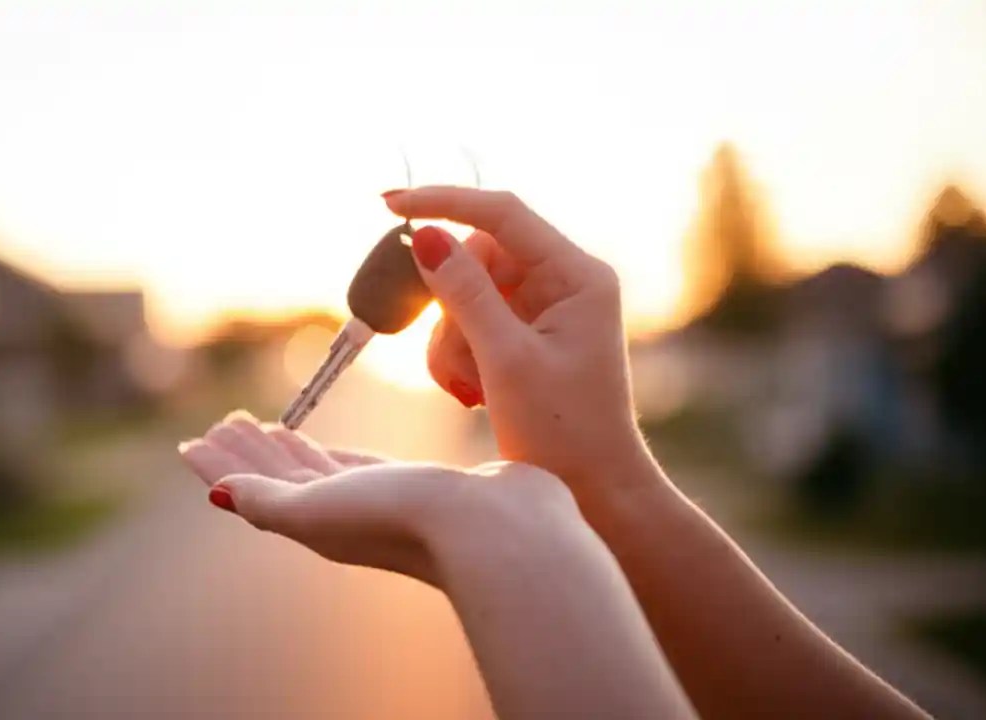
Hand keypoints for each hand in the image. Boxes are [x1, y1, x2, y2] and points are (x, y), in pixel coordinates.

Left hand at [178, 411, 571, 586]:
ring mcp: (374, 499)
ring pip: (312, 467)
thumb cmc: (407, 519)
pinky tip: (319, 439)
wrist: (496, 530)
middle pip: (277, 476)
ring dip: (282, 446)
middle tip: (224, 423)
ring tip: (260, 425)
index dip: (220, 464)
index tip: (192, 443)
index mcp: (312, 522)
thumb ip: (268, 499)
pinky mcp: (408, 483)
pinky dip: (324, 447)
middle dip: (248, 450)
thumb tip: (219, 493)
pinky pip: (349, 461)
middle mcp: (339, 514)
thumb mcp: (322, 508)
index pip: (251, 487)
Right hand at [384, 187, 652, 496]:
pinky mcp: (527, 336)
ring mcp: (546, 310)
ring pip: (467, 294)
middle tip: (455, 356)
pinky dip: (460, 355)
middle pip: (478, 258)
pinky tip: (475, 393)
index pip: (502, 213)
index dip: (444, 202)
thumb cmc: (564, 433)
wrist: (596, 493)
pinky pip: (473, 324)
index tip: (389, 204)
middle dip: (451, 307)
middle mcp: (565, 283)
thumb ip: (464, 293)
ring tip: (471, 388)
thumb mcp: (505, 358)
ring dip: (453, 340)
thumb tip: (425, 234)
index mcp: (577, 277)